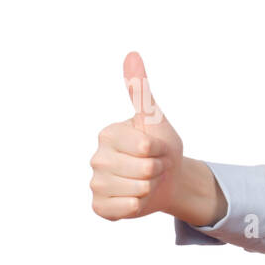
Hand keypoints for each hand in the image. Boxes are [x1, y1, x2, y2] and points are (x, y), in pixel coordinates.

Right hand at [89, 51, 186, 219]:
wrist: (168, 180)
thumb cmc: (161, 146)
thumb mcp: (155, 119)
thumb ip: (141, 90)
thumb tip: (132, 54)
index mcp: (108, 134)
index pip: (145, 146)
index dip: (160, 150)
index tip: (155, 148)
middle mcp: (97, 158)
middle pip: (143, 170)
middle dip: (158, 170)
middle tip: (154, 167)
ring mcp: (96, 183)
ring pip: (137, 191)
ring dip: (151, 189)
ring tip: (147, 182)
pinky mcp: (100, 206)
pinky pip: (123, 210)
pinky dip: (137, 207)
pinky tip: (135, 198)